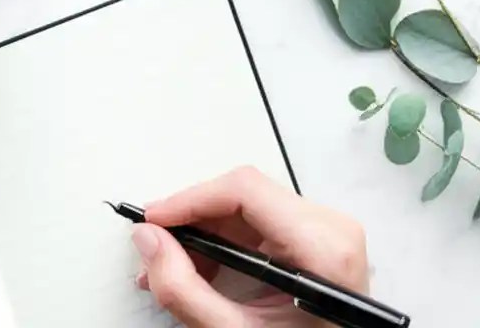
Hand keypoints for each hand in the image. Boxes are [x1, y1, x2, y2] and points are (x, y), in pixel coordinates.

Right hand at [133, 166, 368, 327]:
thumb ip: (184, 289)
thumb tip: (148, 240)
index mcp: (323, 248)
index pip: (244, 191)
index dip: (190, 199)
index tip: (154, 219)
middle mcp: (330, 229)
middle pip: (241, 195)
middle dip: (190, 220)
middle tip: (155, 246)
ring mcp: (324, 232)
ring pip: (243, 208)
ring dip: (200, 233)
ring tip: (171, 268)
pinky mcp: (312, 240)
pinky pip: (254, 223)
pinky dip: (219, 243)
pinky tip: (198, 270)